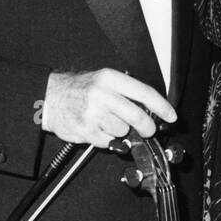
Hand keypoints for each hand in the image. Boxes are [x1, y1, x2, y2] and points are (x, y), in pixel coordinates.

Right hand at [44, 69, 175, 146]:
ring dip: (121, 132)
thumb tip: (152, 110)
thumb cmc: (79, 89)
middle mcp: (102, 95)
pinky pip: (108, 141)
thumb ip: (126, 92)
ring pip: (122, 131)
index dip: (162, 107)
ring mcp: (92, 114)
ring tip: (107, 121)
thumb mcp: (104, 80)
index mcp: (110, 79)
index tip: (172, 116)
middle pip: (137, 117)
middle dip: (147, 128)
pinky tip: (96, 128)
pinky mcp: (85, 131)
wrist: (49, 97)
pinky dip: (107, 139)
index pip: (145, 93)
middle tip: (147, 130)